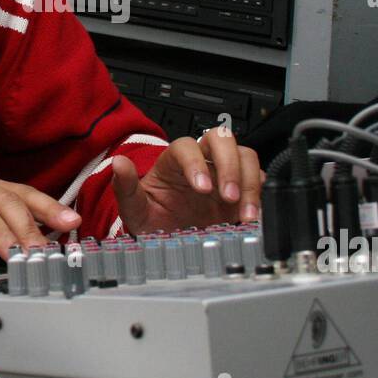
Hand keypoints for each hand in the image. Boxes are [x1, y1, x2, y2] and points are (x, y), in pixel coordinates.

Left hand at [110, 129, 263, 235]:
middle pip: (222, 139)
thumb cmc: (153, 218)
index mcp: (174, 160)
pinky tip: (251, 216)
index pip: (187, 147)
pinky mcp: (241, 189)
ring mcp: (224, 173)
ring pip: (245, 155)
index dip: (197, 163)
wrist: (170, 238)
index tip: (202, 188)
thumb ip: (126, 187)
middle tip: (228, 196)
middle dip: (229, 166)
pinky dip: (259, 196)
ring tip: (245, 214)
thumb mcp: (135, 208)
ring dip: (249, 182)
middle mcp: (202, 160)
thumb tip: (118, 163)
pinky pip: (258, 179)